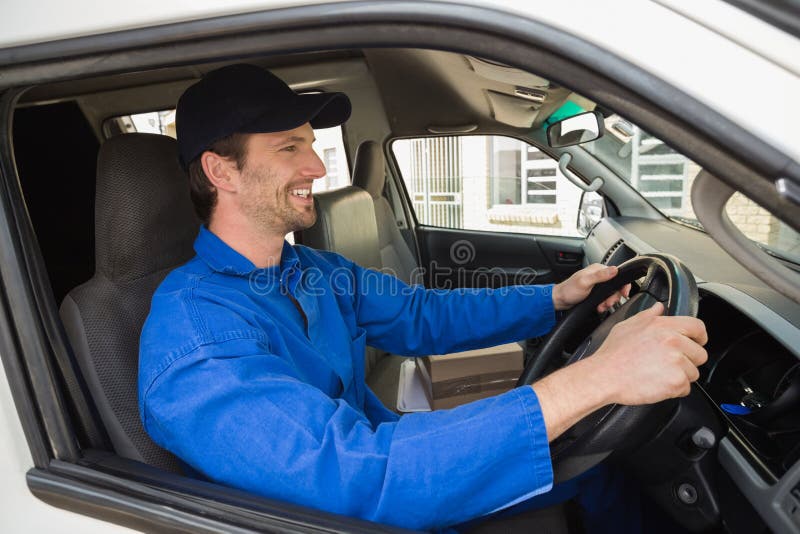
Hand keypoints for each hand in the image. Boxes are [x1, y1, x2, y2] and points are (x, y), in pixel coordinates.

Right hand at [532, 301, 707, 441]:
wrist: (604, 376)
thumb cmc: (613, 354)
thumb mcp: (628, 326)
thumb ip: (648, 315)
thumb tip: (659, 308)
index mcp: (663, 326)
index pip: (698, 327)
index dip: (699, 337)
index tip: (696, 343)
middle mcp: (673, 341)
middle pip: (699, 353)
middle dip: (687, 360)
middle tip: (667, 364)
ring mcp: (676, 361)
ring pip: (693, 372)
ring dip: (680, 376)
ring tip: (658, 374)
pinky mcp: (676, 381)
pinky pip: (685, 388)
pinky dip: (674, 390)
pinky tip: (657, 384)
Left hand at [551, 263, 630, 311]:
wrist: (560, 300)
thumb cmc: (569, 290)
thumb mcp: (584, 282)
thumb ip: (599, 276)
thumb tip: (614, 269)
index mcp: (598, 269)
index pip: (617, 273)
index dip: (623, 284)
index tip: (624, 293)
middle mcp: (599, 275)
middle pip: (616, 286)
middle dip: (613, 297)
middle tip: (608, 303)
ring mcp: (598, 284)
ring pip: (611, 293)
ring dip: (608, 302)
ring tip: (602, 306)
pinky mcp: (596, 292)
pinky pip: (606, 298)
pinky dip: (604, 304)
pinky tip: (599, 307)